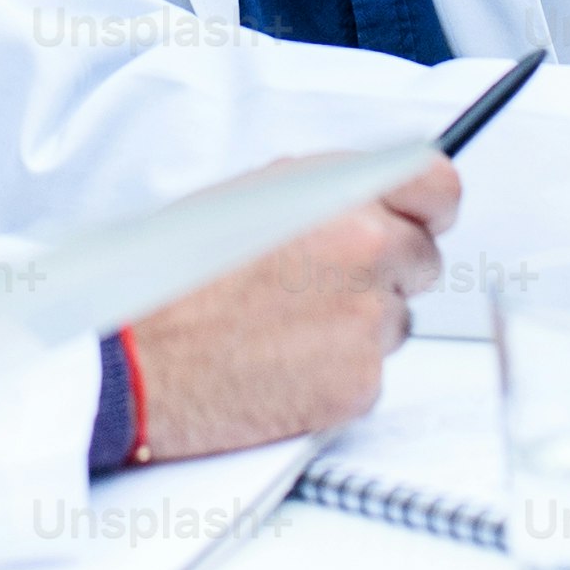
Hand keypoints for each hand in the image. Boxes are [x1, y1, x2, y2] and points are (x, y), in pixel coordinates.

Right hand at [122, 158, 456, 458]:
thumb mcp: (247, 198)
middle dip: (383, 272)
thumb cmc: (172, 279)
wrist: (133, 362)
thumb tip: (372, 199)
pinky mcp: (359, 384)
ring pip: (395, 320)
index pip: (436, 186)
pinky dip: (336, 374)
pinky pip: (371, 373)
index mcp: (340, 194)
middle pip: (421, 259)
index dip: (427, 207)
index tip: (420, 219)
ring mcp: (367, 321)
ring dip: (356, 325)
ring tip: (281, 329)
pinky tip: (280, 366)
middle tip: (318, 287)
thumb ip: (325, 194)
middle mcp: (366, 250)